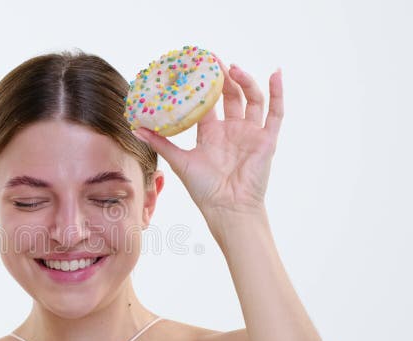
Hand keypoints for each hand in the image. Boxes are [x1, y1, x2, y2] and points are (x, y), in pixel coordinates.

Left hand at [133, 59, 283, 221]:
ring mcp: (250, 133)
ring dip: (245, 81)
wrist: (227, 208)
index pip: (209, 102)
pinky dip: (277, 93)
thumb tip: (135, 128)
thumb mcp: (179, 161)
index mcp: (212, 133)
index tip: (196, 65)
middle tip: (213, 60)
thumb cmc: (204, 189)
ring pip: (252, 99)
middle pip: (230, 96)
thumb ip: (160, 142)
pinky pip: (276, 113)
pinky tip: (275, 74)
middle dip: (223, 77)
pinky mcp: (266, 140)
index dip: (204, 85)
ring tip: (234, 68)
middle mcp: (232, 130)